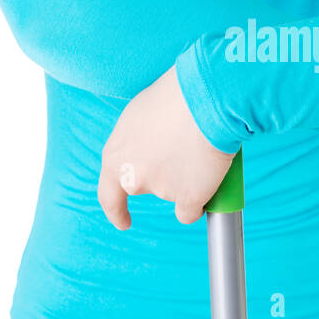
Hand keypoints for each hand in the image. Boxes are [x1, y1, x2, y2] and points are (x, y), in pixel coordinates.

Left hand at [97, 66, 236, 227]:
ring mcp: (161, 190)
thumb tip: (151, 149)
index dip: (116, 210)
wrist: (204, 99)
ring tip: (200, 145)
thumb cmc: (174, 96)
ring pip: (175, 194)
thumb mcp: (140, 116)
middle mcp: (133, 178)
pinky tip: (210, 180)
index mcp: (116, 157)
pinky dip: (202, 200)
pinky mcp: (188, 198)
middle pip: (145, 187)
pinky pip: (193, 210)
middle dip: (160, 177)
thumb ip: (138, 140)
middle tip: (179, 159)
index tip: (124, 222)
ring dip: (186, 178)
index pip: (108, 195)